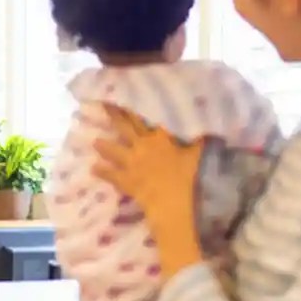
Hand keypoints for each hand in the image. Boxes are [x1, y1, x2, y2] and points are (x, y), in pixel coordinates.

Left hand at [92, 103, 204, 278]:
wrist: (175, 203)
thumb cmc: (190, 176)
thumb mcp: (199, 155)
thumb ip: (200, 141)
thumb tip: (207, 130)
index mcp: (160, 137)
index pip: (144, 118)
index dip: (132, 107)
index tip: (121, 97)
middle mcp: (143, 146)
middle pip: (126, 128)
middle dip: (114, 117)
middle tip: (102, 106)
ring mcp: (132, 164)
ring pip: (114, 150)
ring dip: (105, 145)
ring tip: (94, 140)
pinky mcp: (127, 182)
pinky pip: (112, 175)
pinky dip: (102, 171)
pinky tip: (93, 168)